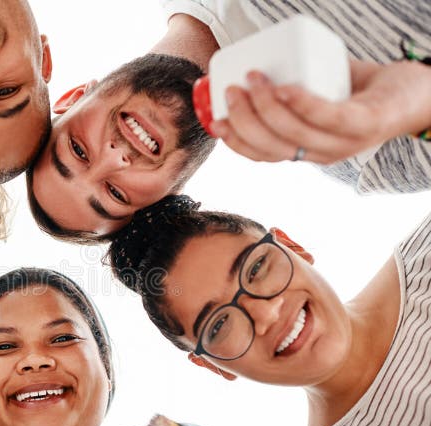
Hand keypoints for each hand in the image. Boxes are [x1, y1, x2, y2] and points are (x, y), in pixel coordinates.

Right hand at [211, 59, 430, 163]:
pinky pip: (327, 116)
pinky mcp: (365, 124)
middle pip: (272, 146)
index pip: (261, 155)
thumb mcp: (316, 97)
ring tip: (253, 77)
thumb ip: (286, 93)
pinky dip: (303, 103)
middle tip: (232, 88)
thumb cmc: (359, 91)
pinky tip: (286, 88)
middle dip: (244, 119)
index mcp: (304, 151)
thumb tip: (243, 72)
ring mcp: (345, 142)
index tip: (214, 118)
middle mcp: (322, 154)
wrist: (414, 91)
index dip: (234, 141)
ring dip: (266, 106)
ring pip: (295, 133)